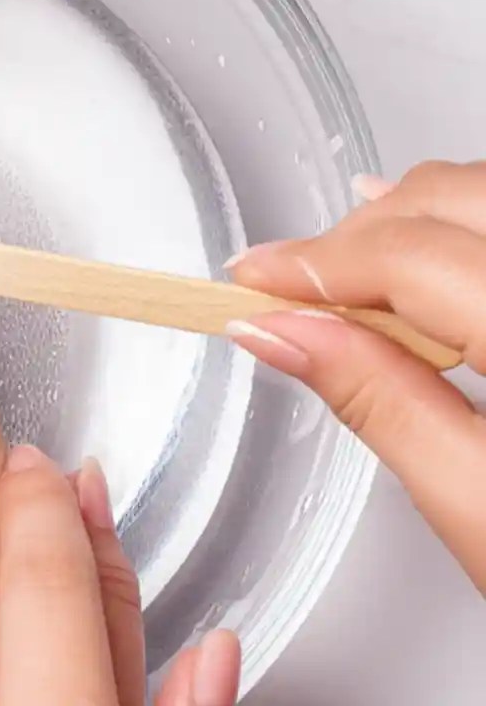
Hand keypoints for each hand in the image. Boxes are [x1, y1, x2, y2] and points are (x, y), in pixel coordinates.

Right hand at [226, 161, 485, 591]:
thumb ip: (380, 406)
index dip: (313, 264)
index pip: (412, 260)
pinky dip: (470, 220)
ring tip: (353, 276)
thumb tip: (283, 335)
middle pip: (452, 200)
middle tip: (291, 288)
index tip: (251, 279)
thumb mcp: (484, 513)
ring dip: (412, 223)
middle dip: (355, 237)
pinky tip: (439, 242)